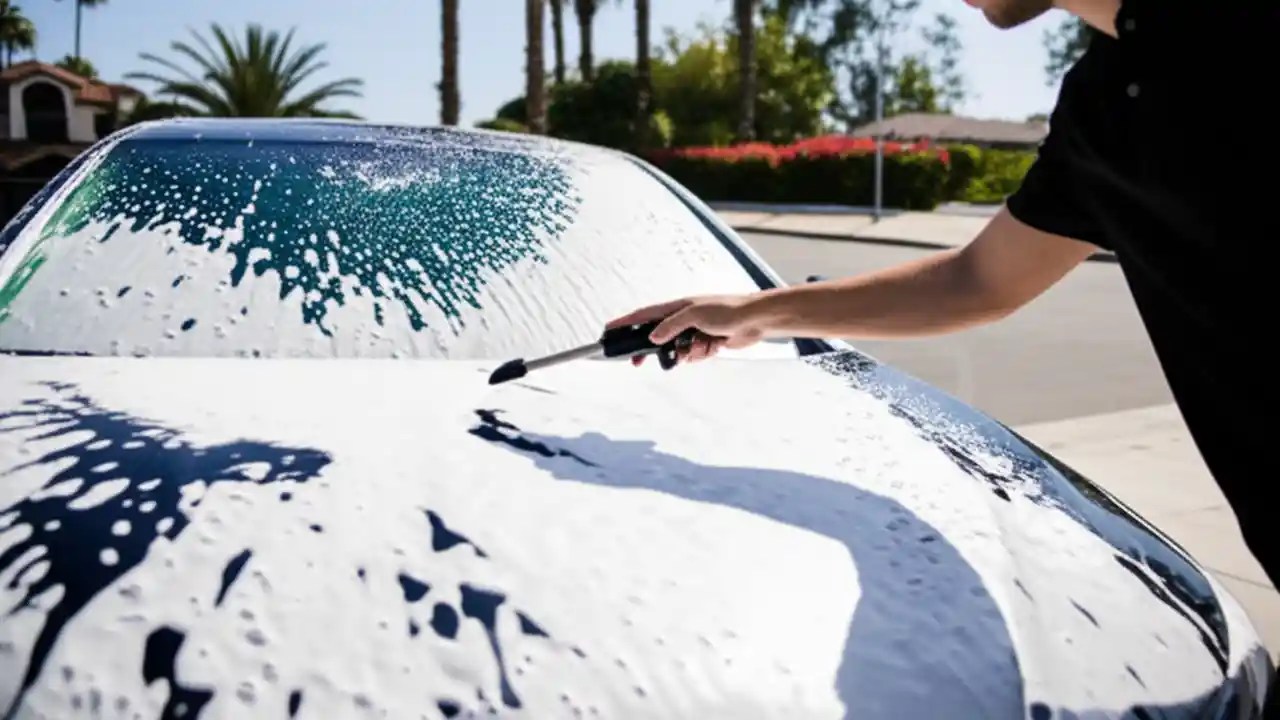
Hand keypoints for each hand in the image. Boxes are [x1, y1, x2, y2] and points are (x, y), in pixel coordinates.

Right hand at [605, 294, 765, 365]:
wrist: (754, 320)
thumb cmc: (727, 310)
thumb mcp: (694, 314)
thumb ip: (670, 326)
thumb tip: (652, 337)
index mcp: (676, 307)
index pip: (644, 315)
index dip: (626, 323)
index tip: (609, 330)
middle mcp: (682, 319)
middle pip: (656, 337)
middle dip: (651, 350)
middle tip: (637, 361)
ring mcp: (694, 332)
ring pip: (677, 350)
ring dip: (687, 353)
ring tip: (703, 345)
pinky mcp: (705, 343)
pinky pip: (693, 355)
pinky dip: (702, 354)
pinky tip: (714, 346)